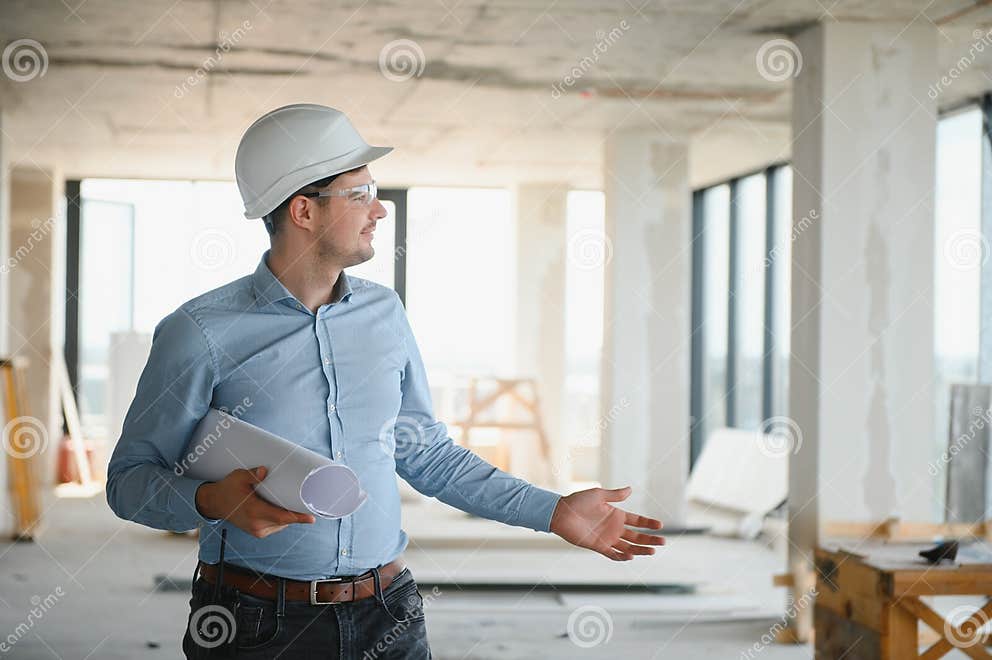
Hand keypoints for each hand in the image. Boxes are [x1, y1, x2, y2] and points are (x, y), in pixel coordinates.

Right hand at [194, 466, 314, 537]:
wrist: (215, 503)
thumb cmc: (228, 488)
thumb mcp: (239, 477)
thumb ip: (252, 475)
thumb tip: (264, 470)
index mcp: (254, 511)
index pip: (282, 517)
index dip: (298, 518)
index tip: (312, 518)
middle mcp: (256, 524)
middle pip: (284, 521)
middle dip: (296, 512)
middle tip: (307, 501)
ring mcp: (257, 530)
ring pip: (281, 524)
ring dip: (287, 515)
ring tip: (290, 501)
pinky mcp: (257, 532)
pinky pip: (275, 526)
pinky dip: (280, 519)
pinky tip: (280, 508)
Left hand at [549, 486, 664, 560]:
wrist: (561, 513)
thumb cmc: (578, 501)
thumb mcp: (598, 495)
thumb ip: (615, 495)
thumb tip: (630, 489)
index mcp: (616, 515)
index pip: (637, 521)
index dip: (648, 523)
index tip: (660, 525)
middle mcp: (614, 528)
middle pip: (637, 536)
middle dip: (650, 539)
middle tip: (663, 541)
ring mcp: (607, 538)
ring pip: (628, 547)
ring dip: (640, 549)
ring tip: (653, 551)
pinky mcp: (598, 546)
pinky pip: (613, 554)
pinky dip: (622, 556)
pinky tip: (631, 556)